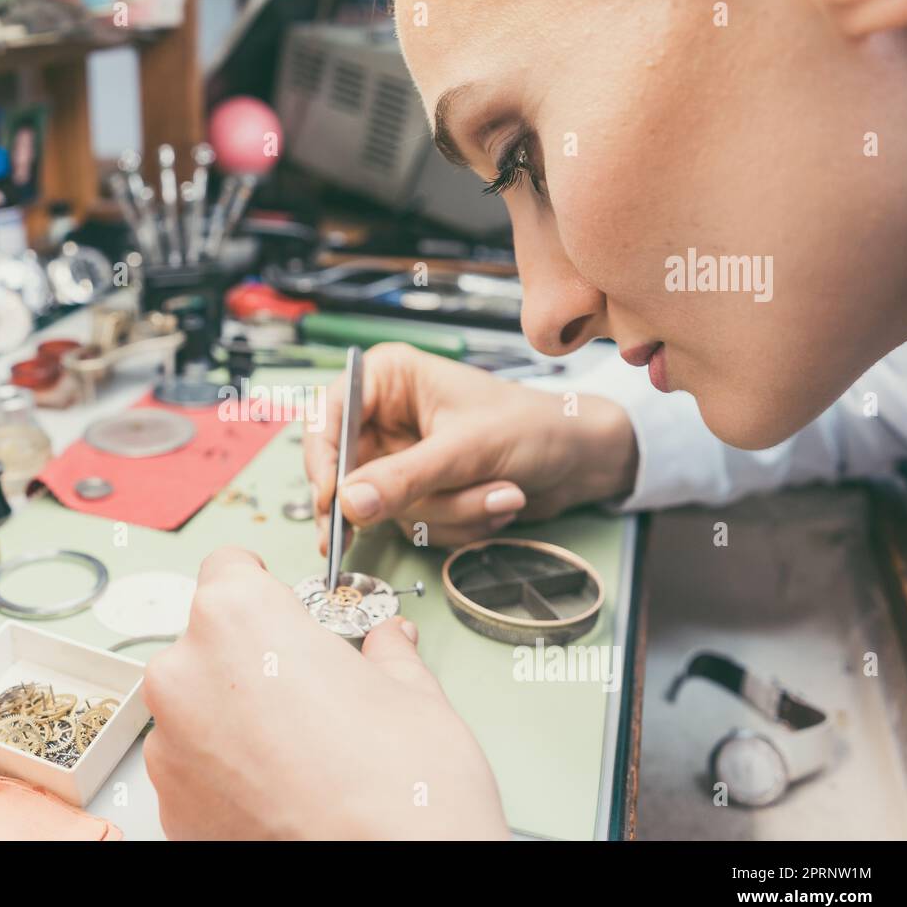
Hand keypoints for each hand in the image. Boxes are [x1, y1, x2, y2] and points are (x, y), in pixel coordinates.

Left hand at [142, 546, 508, 839]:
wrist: (397, 883)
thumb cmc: (404, 791)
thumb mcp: (413, 695)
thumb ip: (385, 653)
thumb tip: (387, 642)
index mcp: (238, 618)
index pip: (228, 568)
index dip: (263, 587)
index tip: (283, 607)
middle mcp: (185, 673)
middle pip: (208, 640)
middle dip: (253, 657)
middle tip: (309, 691)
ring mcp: (169, 745)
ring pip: (196, 706)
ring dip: (233, 716)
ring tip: (299, 752)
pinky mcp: (168, 808)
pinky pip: (191, 766)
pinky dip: (223, 772)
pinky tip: (278, 790)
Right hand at [304, 343, 637, 548]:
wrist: (582, 459)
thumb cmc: (533, 427)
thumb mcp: (466, 451)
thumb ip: (404, 478)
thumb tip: (347, 503)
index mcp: (389, 378)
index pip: (327, 416)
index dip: (323, 461)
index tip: (333, 501)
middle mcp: (387, 416)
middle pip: (350, 472)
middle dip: (398, 501)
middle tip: (396, 528)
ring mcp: (402, 457)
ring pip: (386, 506)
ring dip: (444, 513)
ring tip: (497, 495)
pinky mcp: (421, 491)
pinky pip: (412, 522)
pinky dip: (455, 524)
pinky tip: (495, 504)